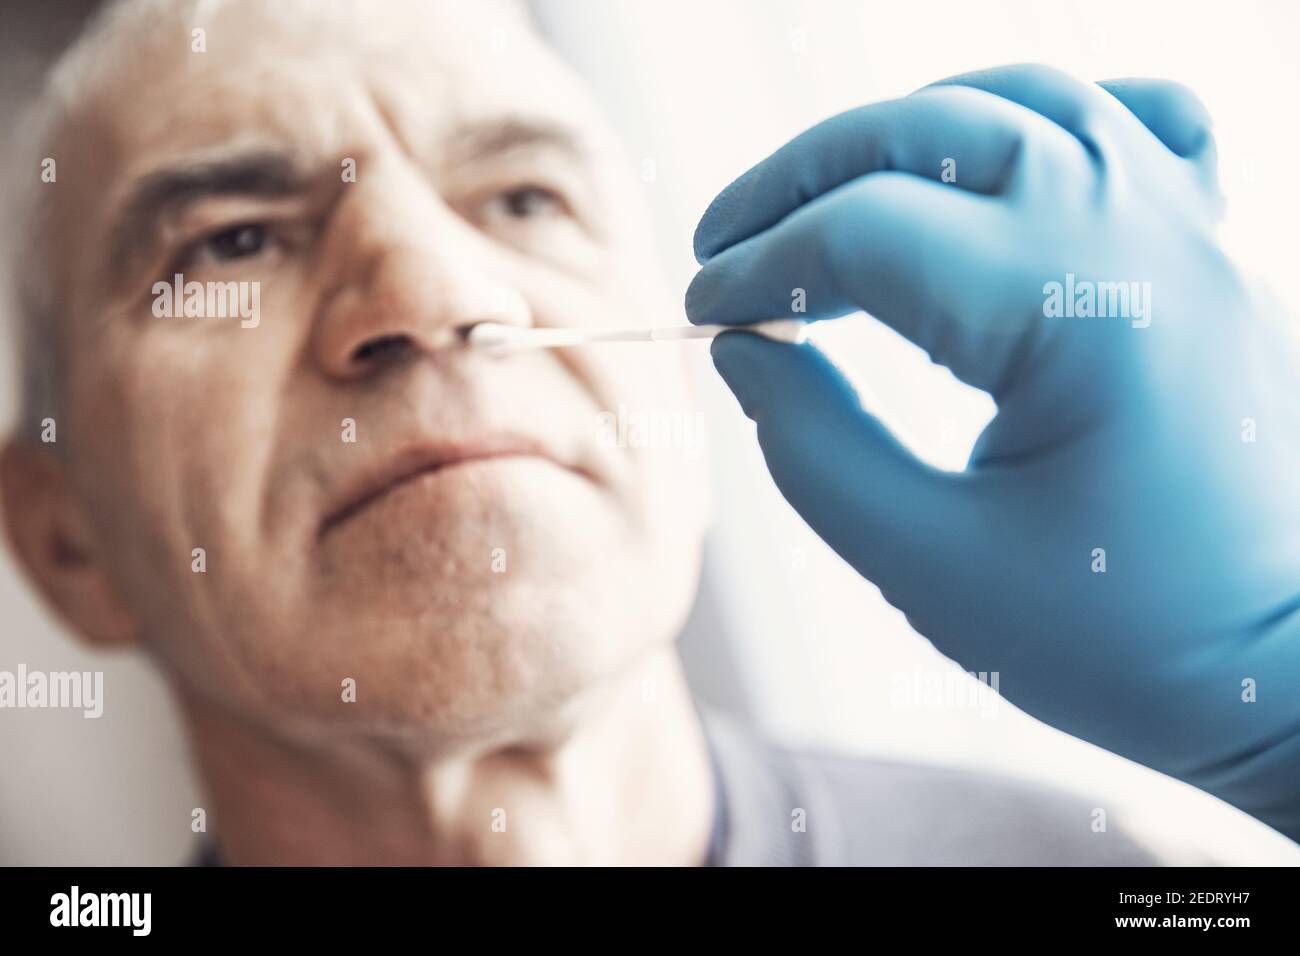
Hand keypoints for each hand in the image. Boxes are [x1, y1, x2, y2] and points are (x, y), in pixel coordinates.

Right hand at [687, 64, 1299, 838]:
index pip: (866, 233)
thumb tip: (743, 352)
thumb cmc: (1120, 642)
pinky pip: (1127, 123)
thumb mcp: (930, 567)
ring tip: (820, 204)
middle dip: (798, 179)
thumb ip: (813, 448)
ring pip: (1016, 101)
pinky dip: (1036, 124)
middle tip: (722, 241)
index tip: (701, 315)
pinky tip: (985, 173)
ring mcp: (1186, 225)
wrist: (1285, 673)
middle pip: (927, 130)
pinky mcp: (1205, 248)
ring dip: (897, 138)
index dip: (758, 267)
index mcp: (1074, 311)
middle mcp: (1138, 231)